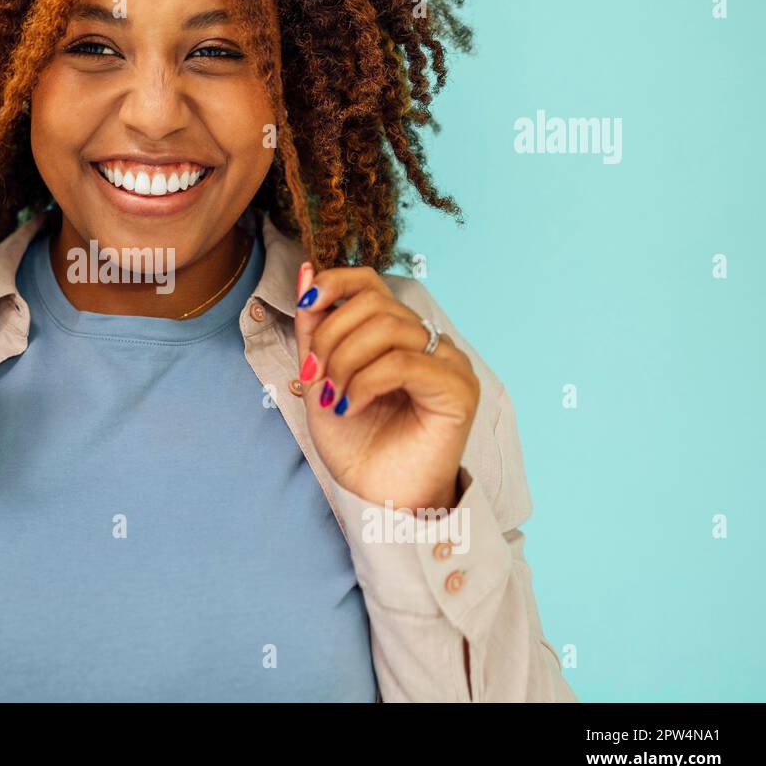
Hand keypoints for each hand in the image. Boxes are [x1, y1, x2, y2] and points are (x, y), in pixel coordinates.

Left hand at [293, 263, 479, 510]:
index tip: (306, 303)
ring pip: (390, 328)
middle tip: (316, 379)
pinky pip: (405, 363)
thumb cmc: (355, 443)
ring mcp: (450, 363)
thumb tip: (307, 268)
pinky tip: (352, 406)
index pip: (372, 282)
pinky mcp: (459, 390)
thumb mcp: (321, 376)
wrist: (376, 497)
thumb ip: (315, 327)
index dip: (335, 282)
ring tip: (335, 398)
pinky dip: (366, 382)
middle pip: (376, 304)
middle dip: (332, 337)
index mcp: (400, 335)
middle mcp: (430, 342)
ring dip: (346, 362)